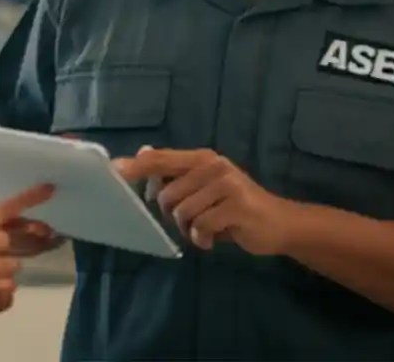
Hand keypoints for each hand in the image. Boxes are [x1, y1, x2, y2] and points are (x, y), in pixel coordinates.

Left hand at [116, 148, 297, 255]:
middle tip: (191, 221)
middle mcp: (213, 166)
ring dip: (189, 228)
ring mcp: (226, 184)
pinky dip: (201, 239)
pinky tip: (212, 239)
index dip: (136, 166)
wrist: (279, 223)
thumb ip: (177, 173)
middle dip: (172, 214)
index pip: (162, 159)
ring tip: (205, 229)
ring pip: (182, 211)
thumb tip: (140, 154)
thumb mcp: (205, 186)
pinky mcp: (236, 206)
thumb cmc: (235, 206)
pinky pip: (201, 226)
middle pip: (167, 193)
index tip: (115, 171)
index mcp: (202, 158)